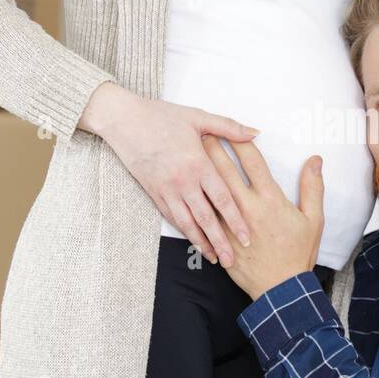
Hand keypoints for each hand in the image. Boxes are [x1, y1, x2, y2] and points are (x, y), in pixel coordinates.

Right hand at [80, 83, 260, 265]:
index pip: (222, 199)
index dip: (235, 221)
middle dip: (220, 242)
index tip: (246, 238)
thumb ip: (229, 127)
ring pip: (187, 223)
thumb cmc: (161, 116)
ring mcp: (166, 189)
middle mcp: (183, 181)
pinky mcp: (153, 192)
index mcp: (198, 164)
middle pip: (206, 218)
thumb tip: (255, 133)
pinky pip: (171, 216)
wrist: (123, 120)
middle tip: (232, 261)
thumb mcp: (197, 117)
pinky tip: (193, 241)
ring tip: (213, 258)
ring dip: (201, 242)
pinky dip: (183, 231)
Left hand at [199, 134, 325, 299]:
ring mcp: (230, 225)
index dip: (241, 142)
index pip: (254, 163)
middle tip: (202, 132)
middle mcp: (247, 208)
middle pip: (225, 171)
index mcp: (270, 200)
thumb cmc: (298, 252)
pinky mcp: (221, 239)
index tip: (233, 129)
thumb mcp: (314, 219)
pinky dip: (197, 200)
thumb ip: (312, 187)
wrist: (281, 288)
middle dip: (213, 149)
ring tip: (190, 155)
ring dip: (201, 171)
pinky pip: (205, 216)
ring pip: (210, 192)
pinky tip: (189, 189)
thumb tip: (315, 160)